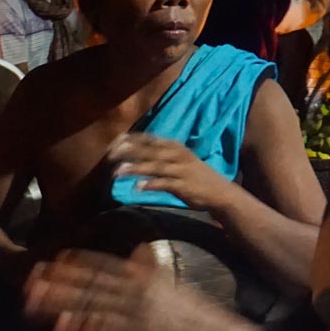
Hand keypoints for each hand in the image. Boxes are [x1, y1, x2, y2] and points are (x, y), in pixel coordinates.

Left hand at [23, 250, 269, 330]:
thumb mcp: (178, 298)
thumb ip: (154, 280)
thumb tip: (139, 259)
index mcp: (153, 279)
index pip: (109, 264)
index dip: (79, 261)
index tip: (54, 259)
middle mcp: (145, 291)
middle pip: (92, 281)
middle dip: (58, 280)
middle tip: (27, 280)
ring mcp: (144, 313)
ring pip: (92, 303)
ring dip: (59, 303)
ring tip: (29, 304)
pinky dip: (81, 330)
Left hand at [107, 133, 239, 213]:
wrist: (220, 191)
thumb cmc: (194, 175)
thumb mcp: (178, 158)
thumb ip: (158, 154)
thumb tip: (133, 151)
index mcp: (174, 146)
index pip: (149, 139)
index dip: (130, 139)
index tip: (112, 143)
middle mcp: (177, 155)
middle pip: (149, 150)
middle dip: (128, 151)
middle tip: (109, 155)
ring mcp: (180, 170)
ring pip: (154, 166)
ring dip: (135, 168)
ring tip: (117, 172)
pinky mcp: (183, 186)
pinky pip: (164, 184)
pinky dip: (150, 185)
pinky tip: (136, 188)